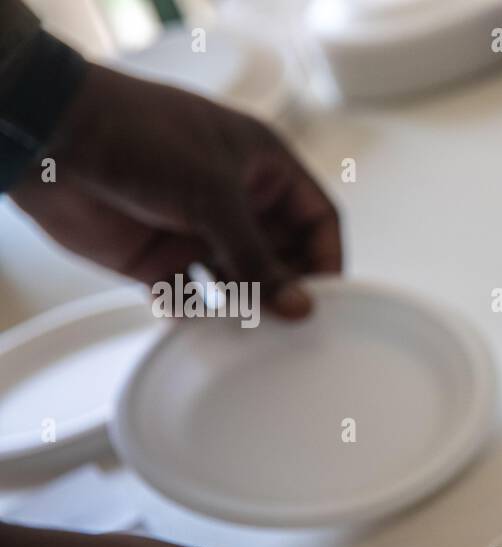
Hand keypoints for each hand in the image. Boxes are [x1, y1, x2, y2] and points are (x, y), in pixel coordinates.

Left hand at [8, 63, 341, 317]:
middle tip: (294, 326)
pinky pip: (193, 299)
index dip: (327, 258)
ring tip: (254, 335)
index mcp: (263, 167)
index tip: (327, 301)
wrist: (52, 138)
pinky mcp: (160, 258)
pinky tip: (206, 332)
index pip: (316, 218)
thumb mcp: (214, 195)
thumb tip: (300, 305)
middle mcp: (235, 199)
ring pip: (241, 281)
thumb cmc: (136, 133)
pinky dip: (201, 318)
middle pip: (283, 255)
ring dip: (248, 308)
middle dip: (289, 289)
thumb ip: (259, 259)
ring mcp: (198, 230)